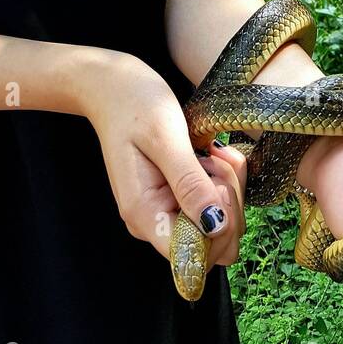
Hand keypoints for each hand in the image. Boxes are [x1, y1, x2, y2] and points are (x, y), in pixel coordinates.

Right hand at [85, 51, 247, 269]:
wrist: (113, 86)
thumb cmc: (133, 103)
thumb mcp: (165, 137)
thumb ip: (189, 183)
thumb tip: (216, 226)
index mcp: (144, 214)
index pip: (193, 257)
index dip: (219, 230)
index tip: (218, 186)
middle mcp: (154, 221)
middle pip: (213, 244)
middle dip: (229, 203)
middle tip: (216, 160)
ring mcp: (166, 210)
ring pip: (221, 224)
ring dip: (229, 187)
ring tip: (212, 152)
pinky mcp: (177, 197)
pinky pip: (216, 204)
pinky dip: (225, 179)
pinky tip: (213, 153)